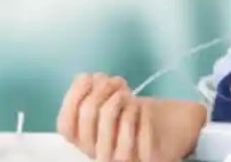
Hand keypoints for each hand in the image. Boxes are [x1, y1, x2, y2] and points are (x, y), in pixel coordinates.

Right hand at [56, 73, 206, 161]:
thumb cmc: (129, 116)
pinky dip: (141, 113)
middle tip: (116, 82)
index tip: (89, 76)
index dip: (73, 96)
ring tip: (129, 94)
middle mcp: (95, 153)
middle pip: (88, 113)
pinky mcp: (143, 159)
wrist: (164, 134)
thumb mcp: (105, 104)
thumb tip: (85, 79)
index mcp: (82, 140)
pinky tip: (144, 108)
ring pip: (110, 119)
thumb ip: (91, 93)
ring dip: (120, 98)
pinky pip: (139, 132)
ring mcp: (117, 159)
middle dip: (102, 88)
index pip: (65, 123)